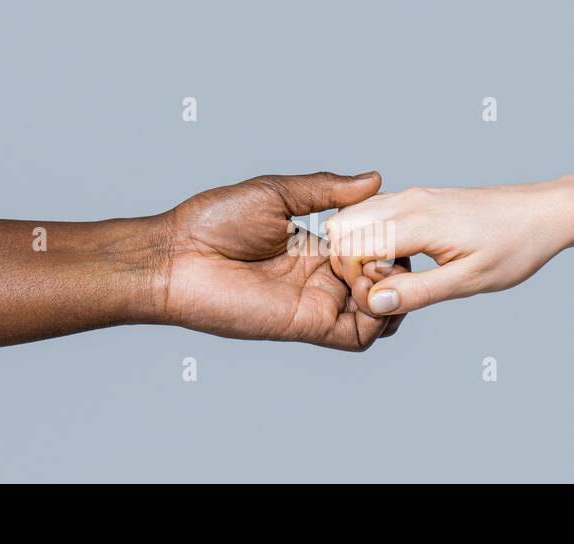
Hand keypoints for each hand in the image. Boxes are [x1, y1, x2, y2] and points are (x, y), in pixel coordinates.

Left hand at [155, 172, 410, 350]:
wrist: (175, 258)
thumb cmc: (213, 221)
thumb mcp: (277, 193)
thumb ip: (326, 190)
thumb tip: (374, 179)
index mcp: (316, 247)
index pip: (371, 249)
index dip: (388, 238)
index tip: (393, 220)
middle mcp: (321, 279)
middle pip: (383, 282)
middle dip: (398, 264)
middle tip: (389, 247)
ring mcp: (317, 304)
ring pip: (379, 312)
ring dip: (392, 291)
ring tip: (377, 268)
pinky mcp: (308, 326)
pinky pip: (358, 336)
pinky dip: (377, 318)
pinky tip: (365, 288)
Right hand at [326, 176, 573, 314]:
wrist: (544, 212)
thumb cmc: (514, 246)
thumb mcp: (470, 281)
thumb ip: (418, 292)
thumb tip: (374, 302)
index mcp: (417, 221)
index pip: (350, 245)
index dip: (357, 278)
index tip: (387, 295)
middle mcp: (407, 200)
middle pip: (341, 228)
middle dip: (350, 263)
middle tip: (388, 287)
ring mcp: (411, 195)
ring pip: (353, 218)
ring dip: (360, 251)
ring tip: (398, 276)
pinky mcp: (417, 198)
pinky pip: (373, 214)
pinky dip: (372, 239)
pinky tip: (403, 261)